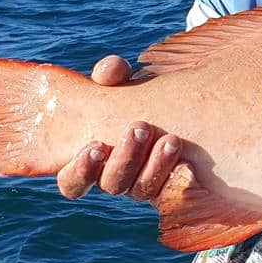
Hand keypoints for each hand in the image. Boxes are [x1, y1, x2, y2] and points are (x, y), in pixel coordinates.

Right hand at [56, 55, 181, 201]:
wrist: (174, 104)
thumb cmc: (132, 94)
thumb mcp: (120, 82)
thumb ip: (110, 74)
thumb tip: (108, 71)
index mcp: (92, 162)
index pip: (72, 182)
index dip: (80, 171)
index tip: (95, 146)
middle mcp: (116, 178)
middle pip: (112, 184)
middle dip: (125, 158)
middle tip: (140, 128)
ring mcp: (144, 184)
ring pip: (143, 188)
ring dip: (156, 164)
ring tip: (171, 139)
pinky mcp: (172, 186)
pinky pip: (173, 191)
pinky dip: (179, 178)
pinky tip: (188, 163)